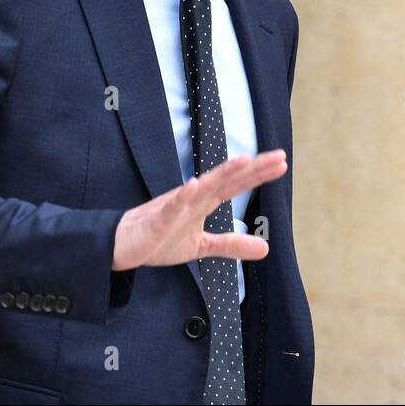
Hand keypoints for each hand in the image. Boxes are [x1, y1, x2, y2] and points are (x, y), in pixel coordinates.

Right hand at [111, 150, 287, 271]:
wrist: (122, 244)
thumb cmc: (161, 239)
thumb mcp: (202, 246)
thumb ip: (231, 245)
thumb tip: (265, 249)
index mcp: (204, 202)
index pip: (236, 184)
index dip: (258, 174)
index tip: (282, 162)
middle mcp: (193, 197)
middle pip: (227, 179)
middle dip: (252, 168)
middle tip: (278, 156)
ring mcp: (176, 205)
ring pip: (203, 186)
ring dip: (222, 173)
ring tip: (243, 161)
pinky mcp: (158, 219)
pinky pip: (171, 207)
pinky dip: (182, 197)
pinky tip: (194, 186)